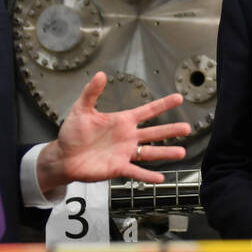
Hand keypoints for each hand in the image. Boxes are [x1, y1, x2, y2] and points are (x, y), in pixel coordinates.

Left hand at [37, 71, 189, 189]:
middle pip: (154, 133)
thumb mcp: (82, 109)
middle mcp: (128, 137)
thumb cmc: (73, 133)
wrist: (64, 156)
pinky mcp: (118, 168)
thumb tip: (100, 74)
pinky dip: (148, 175)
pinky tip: (160, 177)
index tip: (178, 98)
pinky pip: (136, 172)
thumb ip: (92, 92)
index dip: (163, 105)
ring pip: (150, 153)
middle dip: (171, 130)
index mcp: (122, 121)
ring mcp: (125, 153)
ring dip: (166, 153)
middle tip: (188, 128)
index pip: (147, 111)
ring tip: (182, 152)